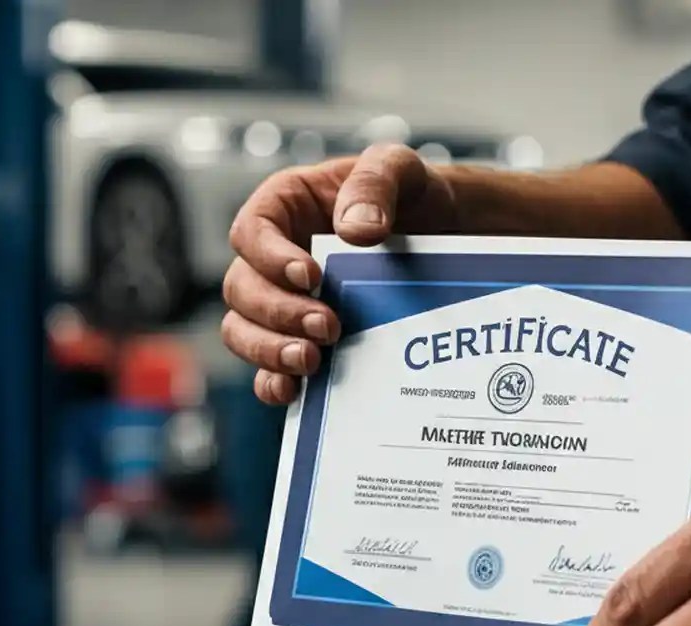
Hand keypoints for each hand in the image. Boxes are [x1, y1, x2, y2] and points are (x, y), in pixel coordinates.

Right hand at [222, 143, 457, 403]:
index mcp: (285, 207)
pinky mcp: (300, 340)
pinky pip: (267, 368)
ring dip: (270, 350)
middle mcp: (273, 257)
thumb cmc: (414, 194)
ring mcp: (284, 303)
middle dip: (278, 312)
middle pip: (241, 288)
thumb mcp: (401, 168)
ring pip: (243, 331)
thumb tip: (356, 231)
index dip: (269, 258)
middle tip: (327, 326)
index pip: (250, 231)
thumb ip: (376, 183)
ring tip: (311, 359)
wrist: (449, 238)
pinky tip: (297, 392)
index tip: (310, 276)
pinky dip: (273, 382)